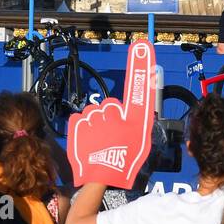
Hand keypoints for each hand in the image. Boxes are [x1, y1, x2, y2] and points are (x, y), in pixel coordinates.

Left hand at [67, 40, 155, 189]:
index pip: (138, 88)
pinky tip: (89, 140)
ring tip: (99, 141)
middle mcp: (110, 112)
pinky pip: (80, 119)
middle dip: (110, 116)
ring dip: (96, 123)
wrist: (101, 177)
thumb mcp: (141, 142)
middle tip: (111, 135)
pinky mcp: (77, 124)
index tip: (143, 46)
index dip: (141, 67)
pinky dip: (83, 127)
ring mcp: (92, 117)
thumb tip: (146, 109)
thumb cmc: (124, 161)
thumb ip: (143, 123)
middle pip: (110, 106)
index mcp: (128, 116)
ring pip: (94, 113)